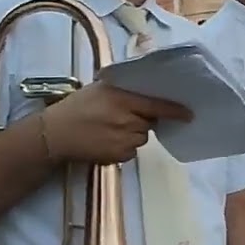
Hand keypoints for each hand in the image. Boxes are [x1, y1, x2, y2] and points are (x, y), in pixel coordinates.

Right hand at [41, 81, 192, 163]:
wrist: (55, 135)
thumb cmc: (76, 107)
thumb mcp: (99, 88)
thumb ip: (123, 88)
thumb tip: (145, 89)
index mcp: (122, 99)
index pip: (157, 105)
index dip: (175, 110)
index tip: (190, 114)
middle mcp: (127, 120)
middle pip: (149, 123)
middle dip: (142, 120)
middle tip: (122, 116)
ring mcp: (123, 140)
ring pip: (141, 138)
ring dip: (133, 133)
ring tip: (110, 128)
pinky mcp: (119, 156)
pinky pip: (132, 151)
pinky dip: (124, 146)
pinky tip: (106, 140)